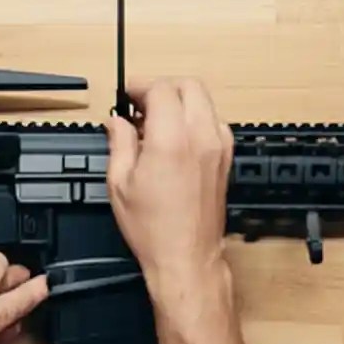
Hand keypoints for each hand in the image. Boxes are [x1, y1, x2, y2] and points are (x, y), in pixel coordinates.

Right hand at [105, 78, 234, 318]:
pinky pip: (213, 121)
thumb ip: (119, 143)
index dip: (140, 86)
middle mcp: (200, 137)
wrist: (186, 257)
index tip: (127, 95)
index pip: (161, 89)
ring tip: (156, 122)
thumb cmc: (153, 229)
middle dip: (163, 88)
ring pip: (204, 101)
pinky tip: (176, 137)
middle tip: (140, 103)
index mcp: (171, 140)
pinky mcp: (226, 158)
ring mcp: (218, 147)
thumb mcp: (120, 183)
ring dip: (180, 101)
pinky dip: (195, 118)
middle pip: (189, 86)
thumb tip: (117, 121)